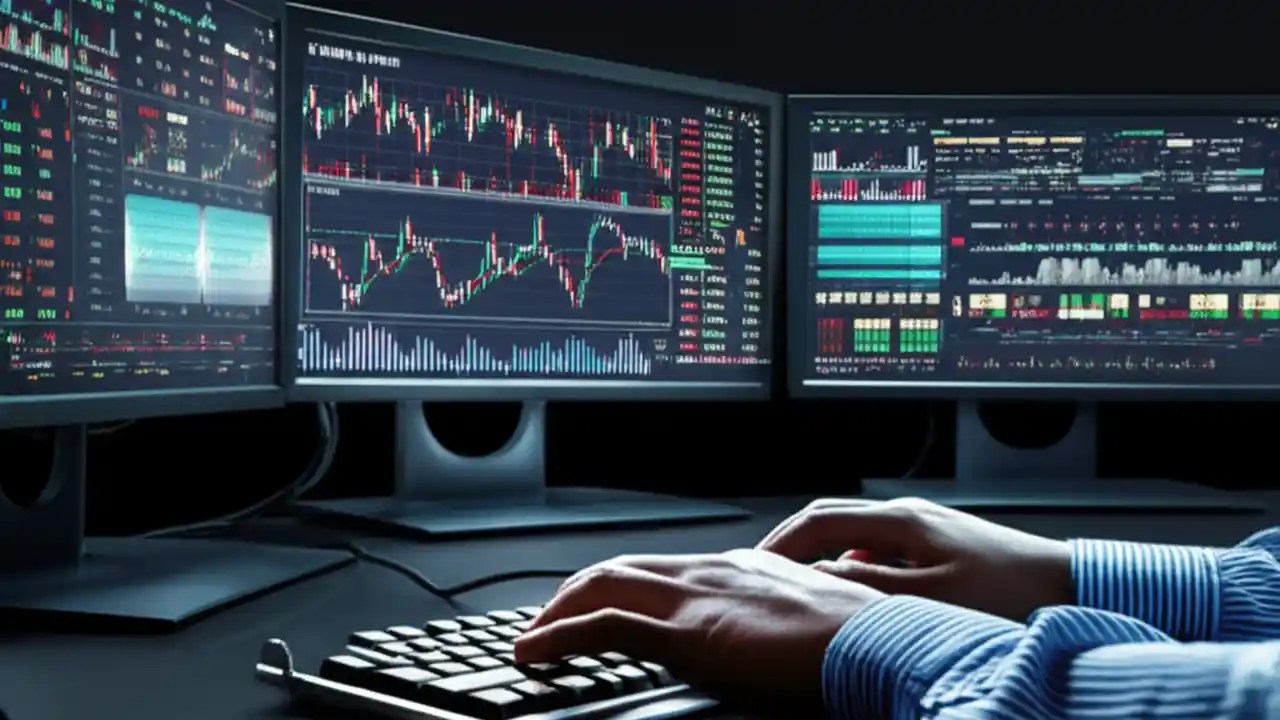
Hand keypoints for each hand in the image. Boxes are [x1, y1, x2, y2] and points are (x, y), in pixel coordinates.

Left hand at [514, 549, 883, 707]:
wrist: (883, 644)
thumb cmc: (863, 642)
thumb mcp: (812, 628)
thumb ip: (778, 627)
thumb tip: (769, 645)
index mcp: (742, 568)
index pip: (666, 567)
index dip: (623, 583)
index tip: (600, 603)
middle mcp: (713, 570)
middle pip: (625, 568)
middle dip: (578, 591)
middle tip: (550, 617)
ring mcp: (698, 597)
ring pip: (605, 586)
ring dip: (559, 609)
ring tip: (534, 634)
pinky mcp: (690, 632)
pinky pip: (604, 626)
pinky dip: (559, 636)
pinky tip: (535, 650)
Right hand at [757, 498, 1072, 620]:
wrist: (1068, 584)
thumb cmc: (1011, 594)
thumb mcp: (929, 598)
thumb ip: (868, 584)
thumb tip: (820, 576)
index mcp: (900, 520)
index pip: (819, 521)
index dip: (782, 543)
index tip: (755, 563)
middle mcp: (909, 514)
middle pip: (831, 515)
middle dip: (794, 540)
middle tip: (766, 567)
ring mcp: (924, 525)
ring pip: (854, 529)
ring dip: (823, 551)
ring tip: (804, 580)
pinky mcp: (939, 541)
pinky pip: (879, 542)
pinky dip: (852, 558)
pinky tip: (857, 586)